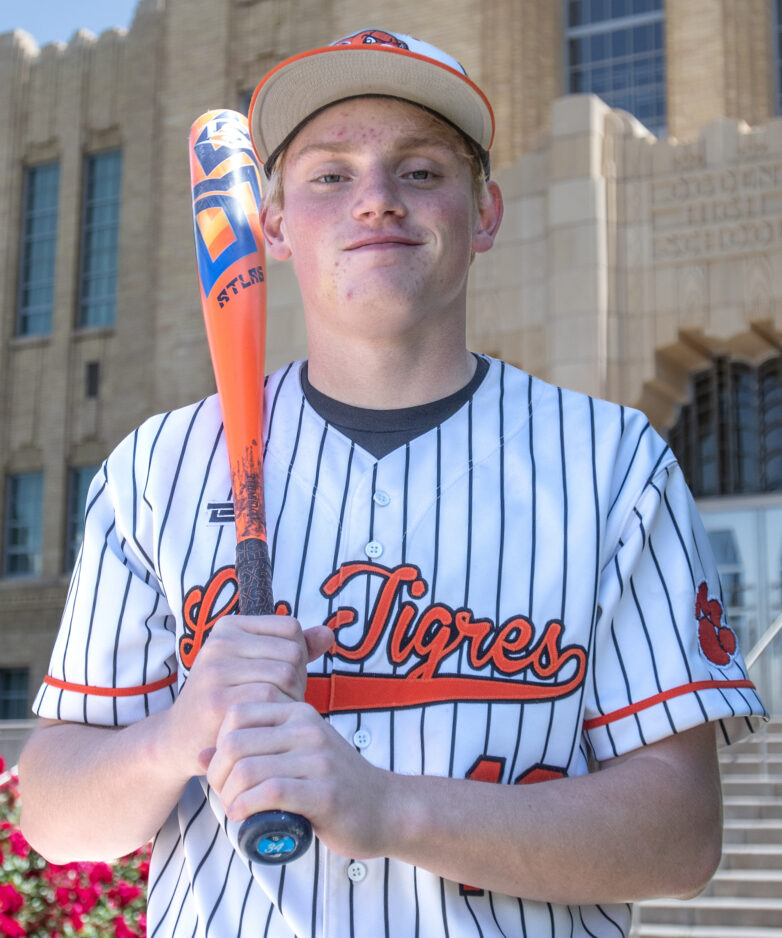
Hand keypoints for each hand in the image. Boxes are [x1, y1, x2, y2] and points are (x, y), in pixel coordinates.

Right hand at [163, 614, 332, 780]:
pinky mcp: (218, 700)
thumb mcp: (254, 666)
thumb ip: (292, 648)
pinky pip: (271, 699)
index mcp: (229, 626)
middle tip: (277, 703)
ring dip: (289, 700)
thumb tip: (328, 633)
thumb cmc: (228, 699)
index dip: (297, 656)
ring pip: (286, 674)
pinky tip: (264, 726)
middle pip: (292, 652)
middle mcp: (219, 642)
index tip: (277, 679)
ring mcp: (216, 670)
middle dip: (296, 681)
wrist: (179, 740)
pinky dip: (277, 715)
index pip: (291, 628)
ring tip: (270, 713)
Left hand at [205, 701, 393, 859]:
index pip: (237, 713)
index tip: (223, 771)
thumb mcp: (295, 754)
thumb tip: (199, 754)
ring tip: (236, 809)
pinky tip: (244, 817)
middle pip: (235, 743)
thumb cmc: (332, 783)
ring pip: (248, 769)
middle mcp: (307, 728)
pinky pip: (270, 792)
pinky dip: (246, 807)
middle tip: (226, 796)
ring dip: (230, 796)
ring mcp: (318, 758)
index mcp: (298, 712)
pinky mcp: (325, 792)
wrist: (386, 808)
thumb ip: (255, 749)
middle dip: (218, 775)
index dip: (217, 744)